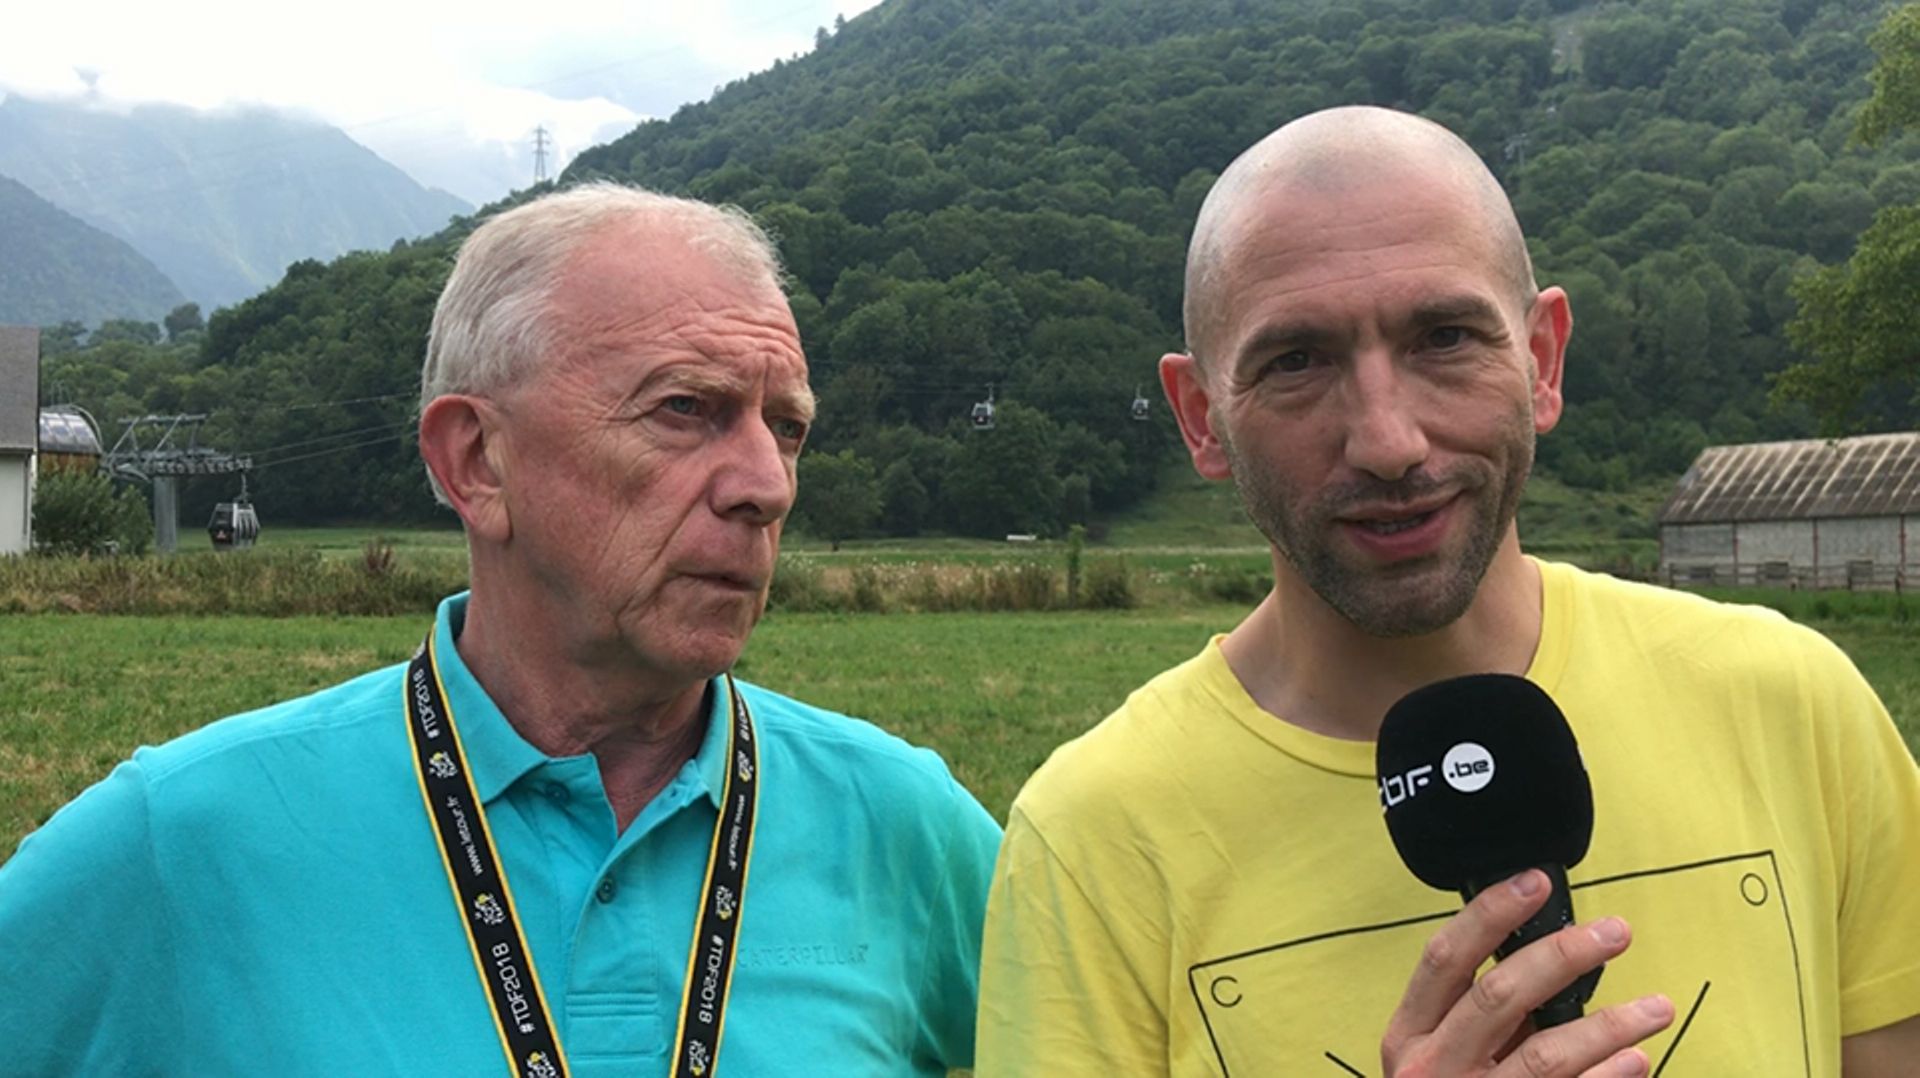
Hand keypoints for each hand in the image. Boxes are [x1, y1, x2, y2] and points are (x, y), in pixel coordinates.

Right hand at [1381, 869, 1674, 1076]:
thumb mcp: (1436, 1056)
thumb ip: (1475, 1016)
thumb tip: (1545, 957)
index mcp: (1409, 1034)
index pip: (1445, 958)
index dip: (1491, 915)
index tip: (1538, 883)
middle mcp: (1434, 1068)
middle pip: (1499, 995)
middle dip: (1563, 955)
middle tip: (1615, 932)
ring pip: (1546, 1053)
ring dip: (1611, 1025)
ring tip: (1656, 1006)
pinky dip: (1607, 1077)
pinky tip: (1636, 1061)